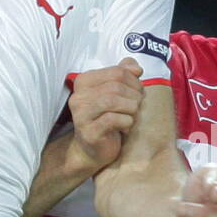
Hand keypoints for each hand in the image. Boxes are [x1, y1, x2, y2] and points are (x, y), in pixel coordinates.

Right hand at [67, 58, 143, 172]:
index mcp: (84, 81)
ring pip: (113, 101)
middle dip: (134, 96)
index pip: (116, 72)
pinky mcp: (89, 132)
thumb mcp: (115, 92)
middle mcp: (78, 96)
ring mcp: (81, 115)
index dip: (134, 81)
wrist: (93, 150)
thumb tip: (136, 67)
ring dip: (131, 109)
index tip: (137, 92)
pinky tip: (126, 126)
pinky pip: (113, 120)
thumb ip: (123, 74)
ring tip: (132, 115)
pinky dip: (126, 122)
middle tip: (137, 106)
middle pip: (116, 86)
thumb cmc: (107, 117)